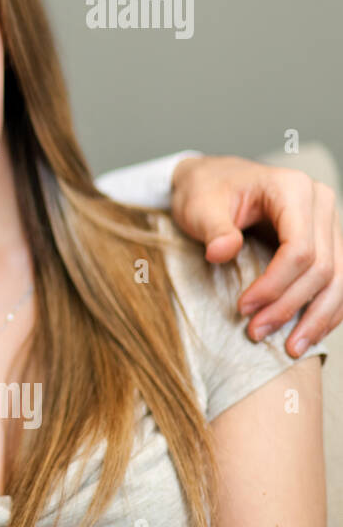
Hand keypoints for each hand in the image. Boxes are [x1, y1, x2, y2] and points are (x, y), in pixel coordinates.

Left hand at [171, 155, 342, 355]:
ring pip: (339, 279)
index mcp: (292, 189)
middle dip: (291, 306)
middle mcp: (320, 203)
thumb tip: (222, 252)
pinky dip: (326, 309)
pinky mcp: (327, 240)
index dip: (275, 285)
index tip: (243, 308)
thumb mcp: (198, 204)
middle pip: (323, 267)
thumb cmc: (204, 188)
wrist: (211, 179)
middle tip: (257, 332)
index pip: (299, 248)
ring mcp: (329, 222)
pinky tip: (309, 333)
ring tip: (291, 348)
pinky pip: (338, 280)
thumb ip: (212, 228)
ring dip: (317, 317)